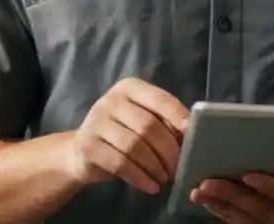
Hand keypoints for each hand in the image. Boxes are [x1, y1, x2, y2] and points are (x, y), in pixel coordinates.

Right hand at [63, 77, 189, 193]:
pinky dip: (140, 177)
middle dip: (168, 150)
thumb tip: (192, 134)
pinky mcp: (88, 146)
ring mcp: (96, 122)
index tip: (192, 135)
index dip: (178, 117)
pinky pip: (120, 164)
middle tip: (178, 168)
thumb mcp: (142, 121)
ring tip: (165, 178)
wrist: (81, 151)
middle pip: (148, 126)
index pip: (161, 99)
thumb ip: (164, 122)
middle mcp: (112, 100)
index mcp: (130, 88)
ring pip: (135, 146)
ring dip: (155, 166)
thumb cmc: (122, 133)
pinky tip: (151, 186)